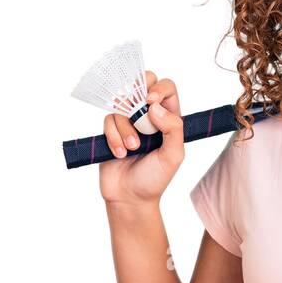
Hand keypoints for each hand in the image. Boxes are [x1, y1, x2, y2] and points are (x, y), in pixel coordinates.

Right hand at [98, 71, 185, 205]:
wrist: (130, 197)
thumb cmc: (155, 178)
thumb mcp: (173, 155)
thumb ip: (173, 128)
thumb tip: (155, 106)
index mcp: (170, 118)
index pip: (168, 89)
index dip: (159, 88)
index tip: (151, 101)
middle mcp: (149, 116)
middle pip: (142, 84)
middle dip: (137, 93)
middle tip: (137, 108)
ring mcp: (129, 122)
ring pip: (122, 105)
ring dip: (126, 128)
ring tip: (133, 148)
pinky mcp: (111, 130)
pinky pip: (108, 120)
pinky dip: (114, 137)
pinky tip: (119, 153)